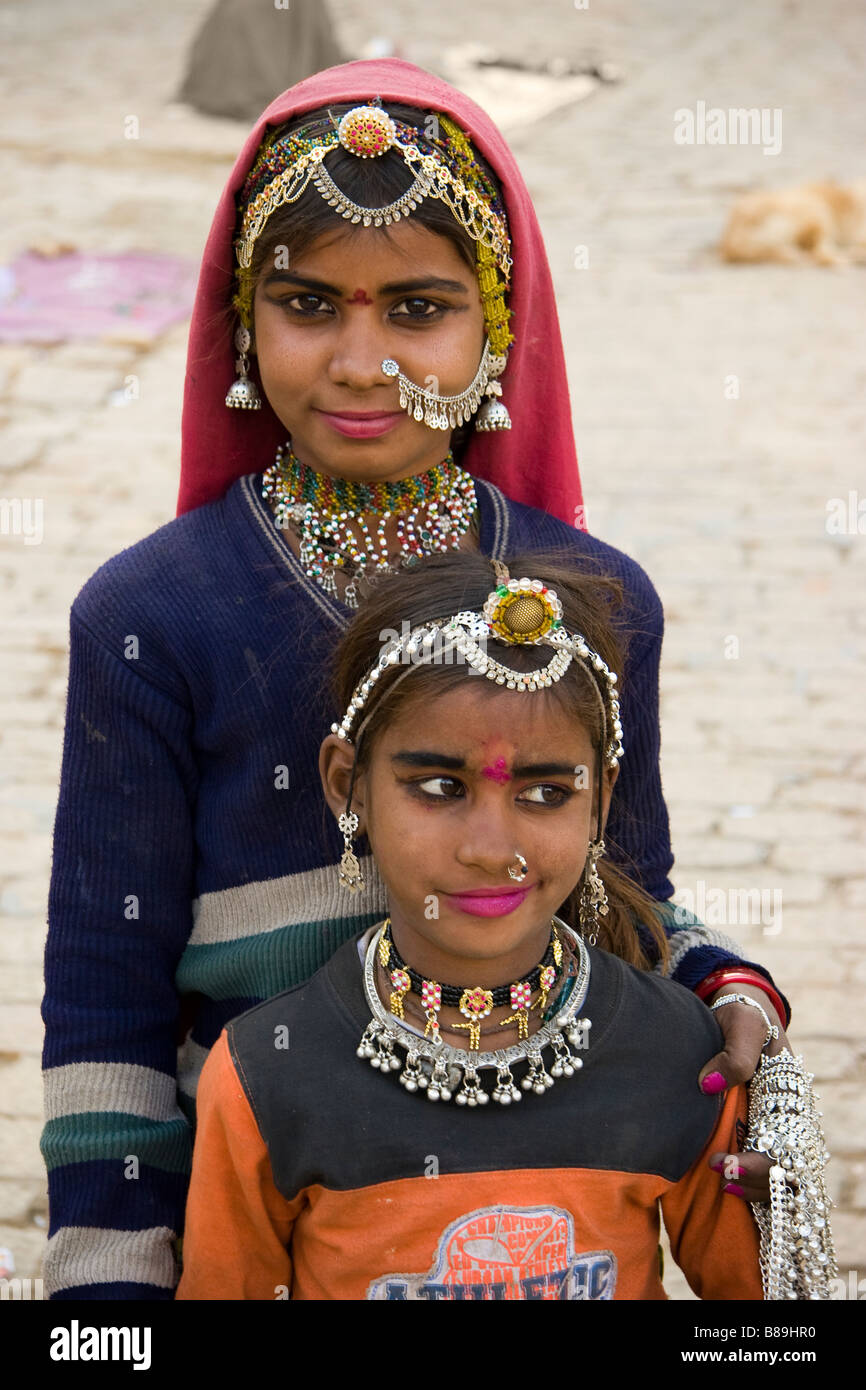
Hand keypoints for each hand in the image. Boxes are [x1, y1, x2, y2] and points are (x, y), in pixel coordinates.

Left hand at [698, 984, 789, 1204]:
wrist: (734, 1012)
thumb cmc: (742, 1016)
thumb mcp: (742, 1024)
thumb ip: (734, 1053)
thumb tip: (709, 1085)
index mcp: (791, 1096)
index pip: (788, 1143)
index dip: (760, 1163)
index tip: (726, 1162)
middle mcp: (788, 1117)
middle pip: (786, 1167)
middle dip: (756, 1180)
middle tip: (721, 1172)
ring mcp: (772, 1126)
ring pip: (779, 1174)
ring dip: (755, 1187)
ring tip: (723, 1183)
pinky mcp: (755, 1128)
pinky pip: (762, 1166)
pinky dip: (751, 1184)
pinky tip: (727, 1186)